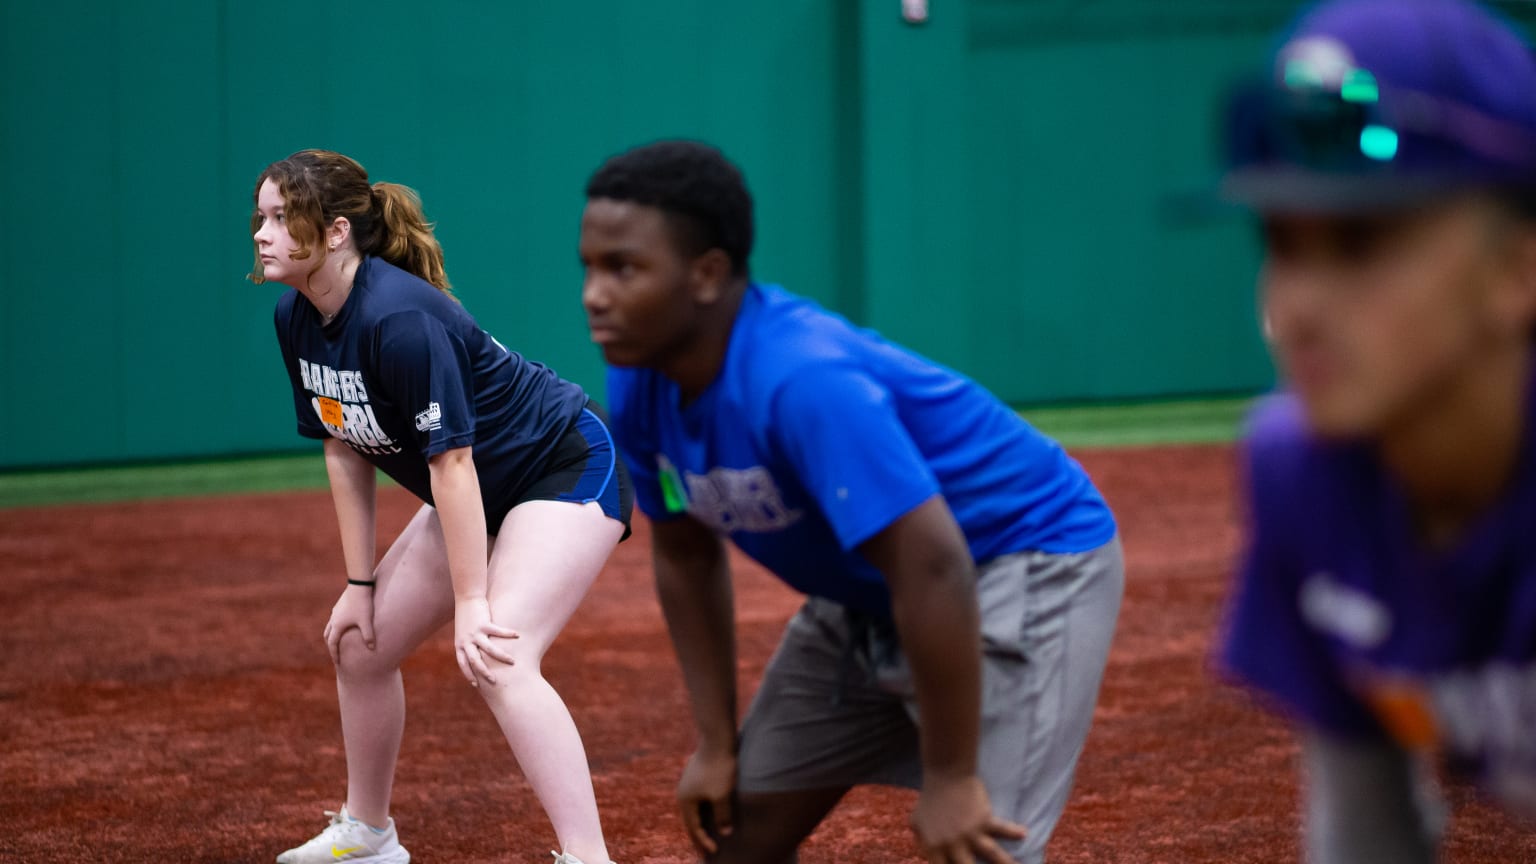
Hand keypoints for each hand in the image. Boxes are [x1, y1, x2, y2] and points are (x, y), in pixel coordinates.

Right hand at [324, 583, 376, 664]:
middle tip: (335, 654)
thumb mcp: (366, 621)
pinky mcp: (340, 605)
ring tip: (339, 641)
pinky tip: (345, 626)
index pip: (333, 644)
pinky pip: (336, 619)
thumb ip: (368, 636)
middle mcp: (334, 619)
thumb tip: (372, 649)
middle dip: (331, 646)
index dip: (334, 654)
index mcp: (337, 625)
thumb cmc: (363, 604)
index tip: (337, 663)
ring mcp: (336, 611)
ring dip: (332, 635)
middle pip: (328, 636)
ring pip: (330, 626)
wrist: (359, 584)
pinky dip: (337, 626)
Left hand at [453, 597, 518, 685]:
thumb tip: (480, 658)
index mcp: (460, 645)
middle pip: (475, 661)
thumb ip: (470, 645)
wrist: (466, 598)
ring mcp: (475, 633)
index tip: (476, 685)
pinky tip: (517, 635)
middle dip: (485, 673)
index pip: (463, 664)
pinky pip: (498, 631)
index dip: (469, 675)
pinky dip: (508, 634)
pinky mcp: (484, 623)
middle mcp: (466, 641)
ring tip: (512, 662)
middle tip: (494, 681)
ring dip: (501, 656)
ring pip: (489, 649)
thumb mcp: (464, 633)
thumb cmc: (467, 617)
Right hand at [677, 747, 737, 854]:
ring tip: (708, 832)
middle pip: (690, 819)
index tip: (715, 851)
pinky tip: (712, 809)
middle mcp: (683, 793)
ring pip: (694, 808)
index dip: (704, 841)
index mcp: (686, 801)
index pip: (694, 828)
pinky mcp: (695, 774)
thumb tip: (725, 833)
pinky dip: (704, 808)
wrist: (717, 739)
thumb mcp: (722, 795)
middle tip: (706, 849)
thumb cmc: (720, 768)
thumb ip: (723, 816)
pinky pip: (699, 798)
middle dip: (698, 835)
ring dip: (701, 821)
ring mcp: (688, 783)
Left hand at [911, 774, 1026, 863]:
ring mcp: (971, 833)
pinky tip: (1024, 833)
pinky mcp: (985, 819)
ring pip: (993, 855)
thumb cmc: (930, 798)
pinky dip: (1014, 831)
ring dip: (1007, 863)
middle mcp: (953, 844)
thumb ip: (923, 840)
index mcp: (934, 847)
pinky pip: (1002, 828)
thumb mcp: (917, 821)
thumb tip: (925, 852)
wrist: (945, 774)